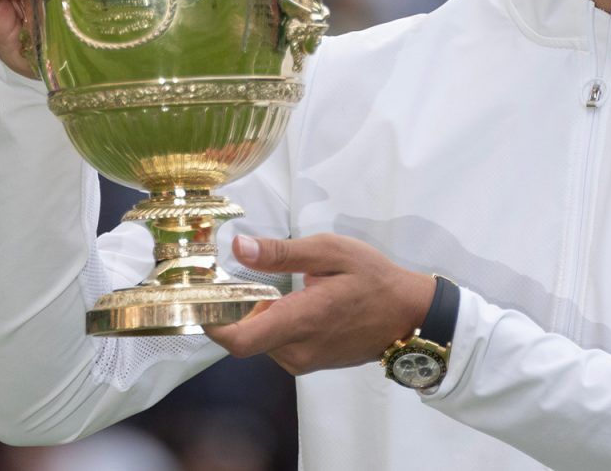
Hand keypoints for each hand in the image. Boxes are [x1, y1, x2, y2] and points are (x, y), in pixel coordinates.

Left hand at [206, 234, 435, 375]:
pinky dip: (275, 324)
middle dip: (237, 309)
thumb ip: (282, 253)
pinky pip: (278, 345)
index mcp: (300, 321)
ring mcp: (304, 361)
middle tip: (238, 276)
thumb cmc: (373, 279)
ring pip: (261, 340)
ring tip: (275, 285)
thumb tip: (239, 247)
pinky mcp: (310, 364)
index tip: (201, 298)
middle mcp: (297, 350)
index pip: (238, 340)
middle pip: (245, 336)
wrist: (408, 315)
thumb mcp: (331, 252)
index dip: (211, 323)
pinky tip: (292, 302)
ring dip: (259, 316)